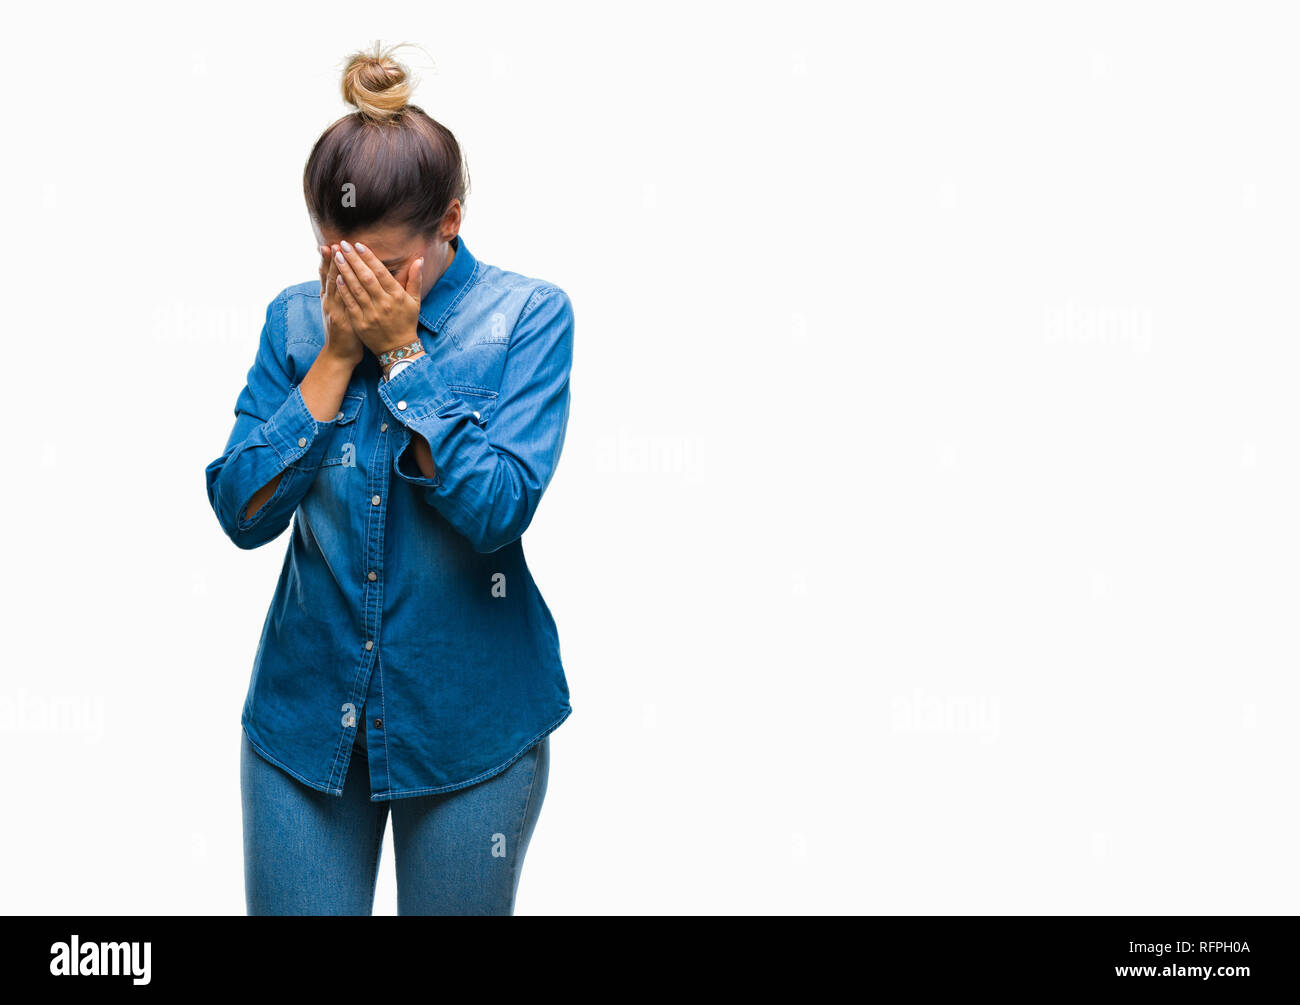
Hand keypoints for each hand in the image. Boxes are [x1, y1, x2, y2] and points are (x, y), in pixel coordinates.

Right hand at [318, 244, 364, 366]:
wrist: (340, 354)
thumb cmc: (345, 331)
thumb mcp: (341, 310)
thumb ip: (343, 294)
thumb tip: (346, 277)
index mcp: (330, 298)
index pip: (327, 276)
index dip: (327, 261)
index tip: (329, 245)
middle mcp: (329, 302)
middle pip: (328, 278)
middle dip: (330, 261)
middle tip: (331, 244)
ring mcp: (334, 311)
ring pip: (333, 287)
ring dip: (335, 270)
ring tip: (336, 255)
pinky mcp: (341, 320)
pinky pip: (342, 302)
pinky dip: (341, 290)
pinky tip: (342, 280)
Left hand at [332, 240, 424, 356]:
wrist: (398, 349)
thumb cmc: (407, 322)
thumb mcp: (415, 301)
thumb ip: (415, 279)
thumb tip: (419, 259)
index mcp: (397, 296)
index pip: (381, 273)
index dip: (369, 258)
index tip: (359, 245)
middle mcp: (384, 304)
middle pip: (366, 278)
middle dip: (354, 260)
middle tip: (342, 244)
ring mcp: (371, 314)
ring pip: (356, 289)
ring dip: (345, 271)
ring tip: (336, 256)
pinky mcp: (360, 323)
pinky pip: (350, 304)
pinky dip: (344, 290)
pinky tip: (336, 277)